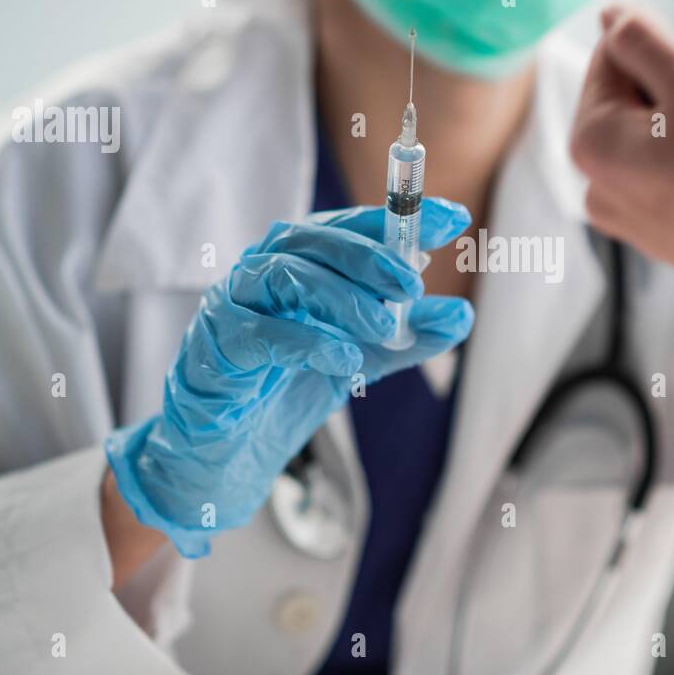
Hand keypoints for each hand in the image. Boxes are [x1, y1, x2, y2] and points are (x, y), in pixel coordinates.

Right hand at [104, 197, 472, 557]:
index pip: (347, 227)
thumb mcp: (363, 359)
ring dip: (340, 296)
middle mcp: (261, 271)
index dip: (396, 219)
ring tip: (382, 327)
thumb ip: (408, 337)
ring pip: (283, 274)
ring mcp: (230, 304)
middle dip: (368, 256)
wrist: (229, 455)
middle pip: (311, 239)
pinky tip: (345, 360)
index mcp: (297, 263)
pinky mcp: (212, 347)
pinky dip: (305, 341)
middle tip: (412, 285)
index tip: (451, 219)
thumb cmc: (286, 391)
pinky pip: (256, 332)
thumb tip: (461, 315)